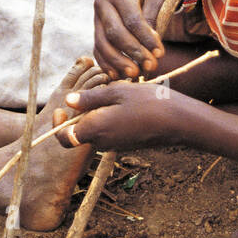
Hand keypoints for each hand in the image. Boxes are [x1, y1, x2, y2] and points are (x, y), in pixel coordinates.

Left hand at [53, 80, 193, 151]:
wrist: (179, 122)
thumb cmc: (149, 102)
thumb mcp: (117, 92)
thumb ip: (89, 99)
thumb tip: (67, 101)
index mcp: (96, 129)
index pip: (64, 138)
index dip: (58, 125)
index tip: (62, 108)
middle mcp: (103, 142)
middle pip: (79, 132)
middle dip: (79, 115)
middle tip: (93, 94)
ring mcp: (115, 145)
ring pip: (94, 131)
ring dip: (96, 115)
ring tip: (113, 95)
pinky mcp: (125, 144)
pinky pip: (108, 132)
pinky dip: (108, 119)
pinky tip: (124, 104)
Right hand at [93, 0, 178, 80]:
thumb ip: (154, 19)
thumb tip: (150, 47)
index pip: (132, 20)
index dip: (145, 38)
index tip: (160, 53)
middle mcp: (103, 3)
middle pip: (114, 33)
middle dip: (132, 52)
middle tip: (149, 66)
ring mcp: (97, 18)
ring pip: (102, 43)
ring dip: (118, 62)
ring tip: (134, 73)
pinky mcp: (97, 30)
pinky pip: (98, 49)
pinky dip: (107, 63)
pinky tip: (118, 75)